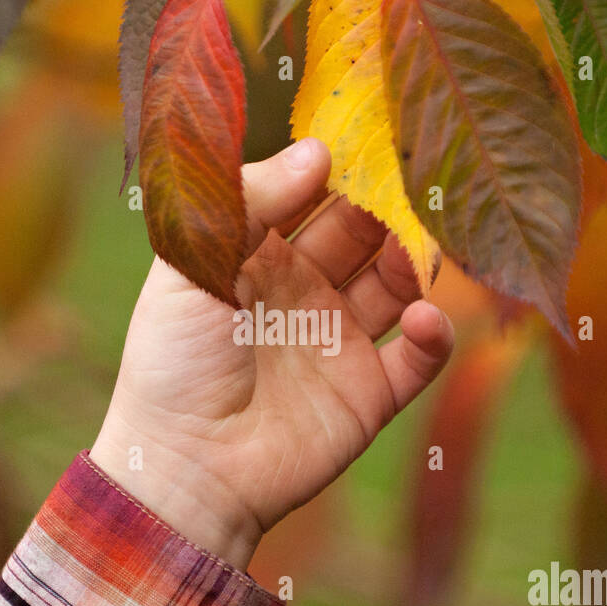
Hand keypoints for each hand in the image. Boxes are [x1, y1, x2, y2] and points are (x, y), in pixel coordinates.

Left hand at [90, 139, 453, 569]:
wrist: (186, 471)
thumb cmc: (173, 365)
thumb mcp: (192, 268)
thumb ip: (247, 204)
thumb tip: (317, 150)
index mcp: (256, 259)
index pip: (309, 198)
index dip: (337, 168)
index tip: (368, 134)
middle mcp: (305, 293)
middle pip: (362, 233)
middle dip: (386, 205)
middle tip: (415, 177)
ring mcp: (341, 342)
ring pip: (397, 284)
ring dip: (415, 261)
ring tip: (423, 246)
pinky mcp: (370, 394)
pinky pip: (419, 357)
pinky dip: (433, 334)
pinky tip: (422, 316)